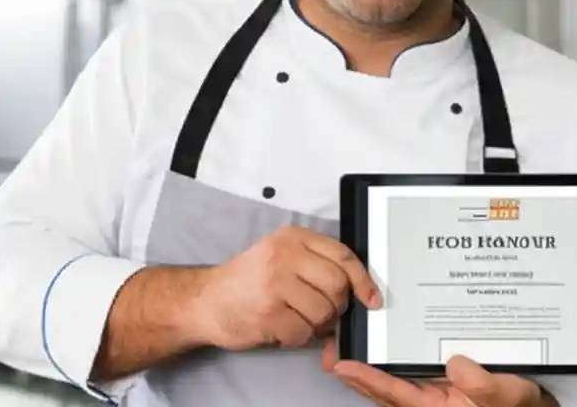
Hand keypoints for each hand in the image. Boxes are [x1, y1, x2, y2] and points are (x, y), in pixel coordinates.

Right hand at [189, 226, 379, 350]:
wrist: (205, 301)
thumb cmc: (247, 281)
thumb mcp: (280, 256)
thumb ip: (314, 263)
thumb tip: (357, 290)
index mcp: (292, 238)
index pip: (342, 256)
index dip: (363, 280)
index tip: (371, 298)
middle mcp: (283, 256)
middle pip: (337, 287)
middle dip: (335, 306)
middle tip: (319, 310)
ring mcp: (274, 284)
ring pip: (323, 313)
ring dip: (314, 324)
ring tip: (294, 317)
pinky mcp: (267, 313)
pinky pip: (303, 334)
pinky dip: (296, 337)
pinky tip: (280, 327)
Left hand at [321, 340, 557, 406]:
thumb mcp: (507, 395)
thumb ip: (484, 385)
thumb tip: (454, 363)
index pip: (393, 393)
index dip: (366, 379)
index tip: (341, 365)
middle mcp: (427, 403)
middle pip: (381, 391)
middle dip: (355, 374)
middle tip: (328, 353)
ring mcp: (430, 396)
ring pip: (388, 385)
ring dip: (366, 370)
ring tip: (343, 349)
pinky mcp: (437, 388)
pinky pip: (404, 378)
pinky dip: (386, 367)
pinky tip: (379, 352)